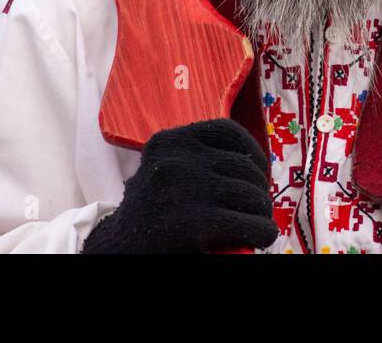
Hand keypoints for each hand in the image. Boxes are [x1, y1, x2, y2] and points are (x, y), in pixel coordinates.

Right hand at [82, 118, 277, 253]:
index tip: (259, 169)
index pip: (227, 131)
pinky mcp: (195, 227)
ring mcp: (185, 193)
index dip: (252, 150)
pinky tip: (260, 236)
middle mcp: (175, 161)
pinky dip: (263, 231)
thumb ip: (198, 157)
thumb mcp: (165, 170)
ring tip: (258, 221)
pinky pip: (250, 225)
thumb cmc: (152, 211)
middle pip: (243, 166)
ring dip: (262, 211)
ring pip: (251, 195)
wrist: (118, 250)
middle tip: (256, 205)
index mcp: (168, 142)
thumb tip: (254, 162)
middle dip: (258, 187)